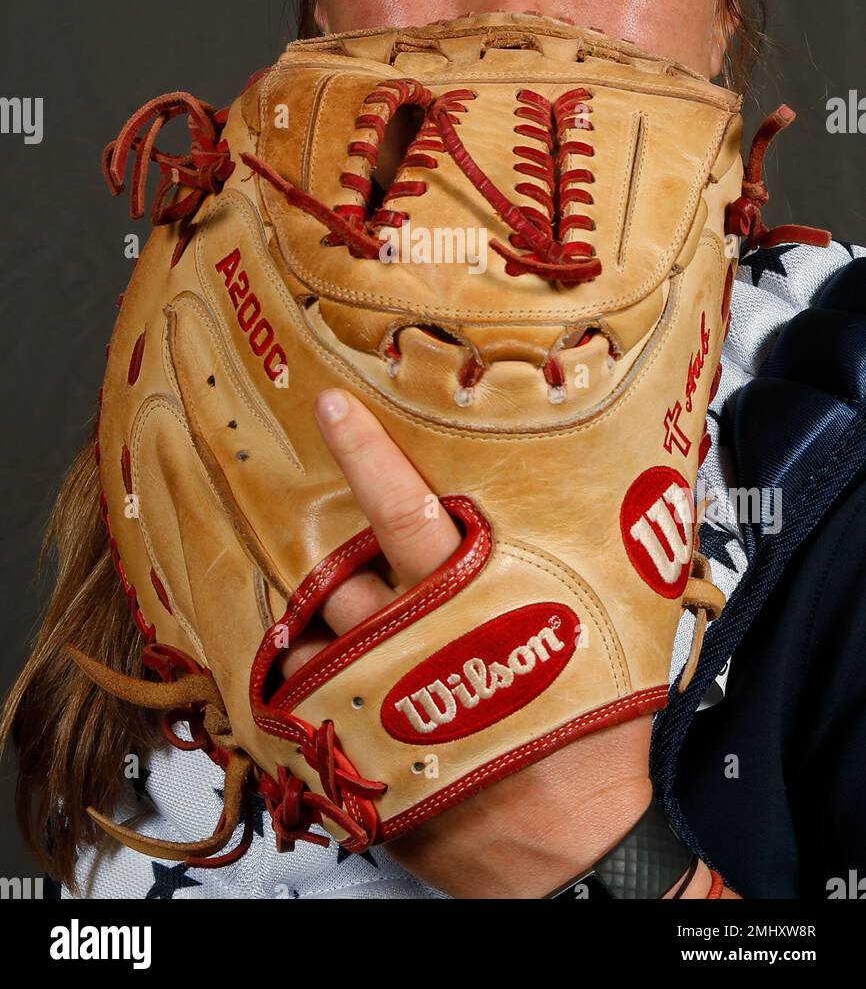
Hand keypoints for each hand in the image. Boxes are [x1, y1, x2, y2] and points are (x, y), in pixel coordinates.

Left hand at [279, 387, 717, 898]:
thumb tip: (643, 498)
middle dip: (331, 543)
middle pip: (339, 568)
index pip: (407, 512)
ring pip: (309, 629)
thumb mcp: (617, 632)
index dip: (367, 454)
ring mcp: (373, 699)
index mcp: (475, 601)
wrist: (575, 855)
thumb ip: (606, 560)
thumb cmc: (597, 739)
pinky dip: (302, 676)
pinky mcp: (355, 751)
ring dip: (313, 612)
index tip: (333, 406)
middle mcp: (410, 642)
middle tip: (331, 529)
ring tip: (336, 609)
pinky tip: (328, 674)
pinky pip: (297, 698)